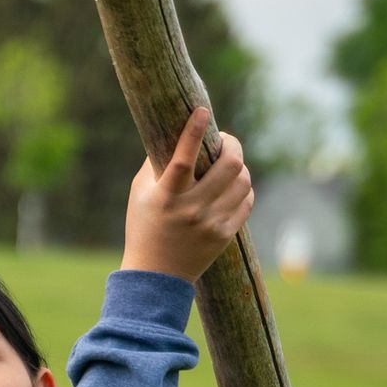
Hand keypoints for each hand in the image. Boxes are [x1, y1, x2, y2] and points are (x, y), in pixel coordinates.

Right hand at [121, 107, 254, 281]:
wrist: (156, 276)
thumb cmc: (144, 226)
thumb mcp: (140, 193)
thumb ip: (155, 162)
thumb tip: (175, 132)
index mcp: (166, 196)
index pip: (184, 159)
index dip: (194, 131)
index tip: (202, 110)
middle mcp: (191, 209)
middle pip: (229, 165)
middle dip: (231, 144)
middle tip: (224, 142)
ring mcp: (211, 223)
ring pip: (243, 181)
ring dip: (240, 165)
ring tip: (229, 164)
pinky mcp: (224, 235)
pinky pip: (247, 201)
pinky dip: (243, 188)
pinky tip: (233, 186)